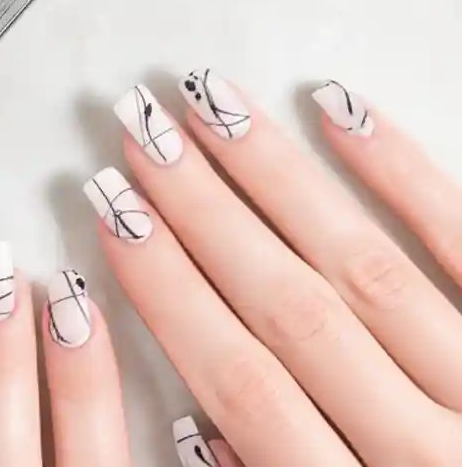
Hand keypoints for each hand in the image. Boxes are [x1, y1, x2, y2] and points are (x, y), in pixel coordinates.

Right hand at [92, 74, 461, 463]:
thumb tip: (203, 433)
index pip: (243, 381)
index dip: (167, 292)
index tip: (114, 220)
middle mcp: (426, 449)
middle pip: (289, 311)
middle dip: (200, 214)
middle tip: (140, 136)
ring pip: (365, 267)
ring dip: (277, 176)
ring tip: (213, 107)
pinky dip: (405, 174)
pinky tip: (344, 114)